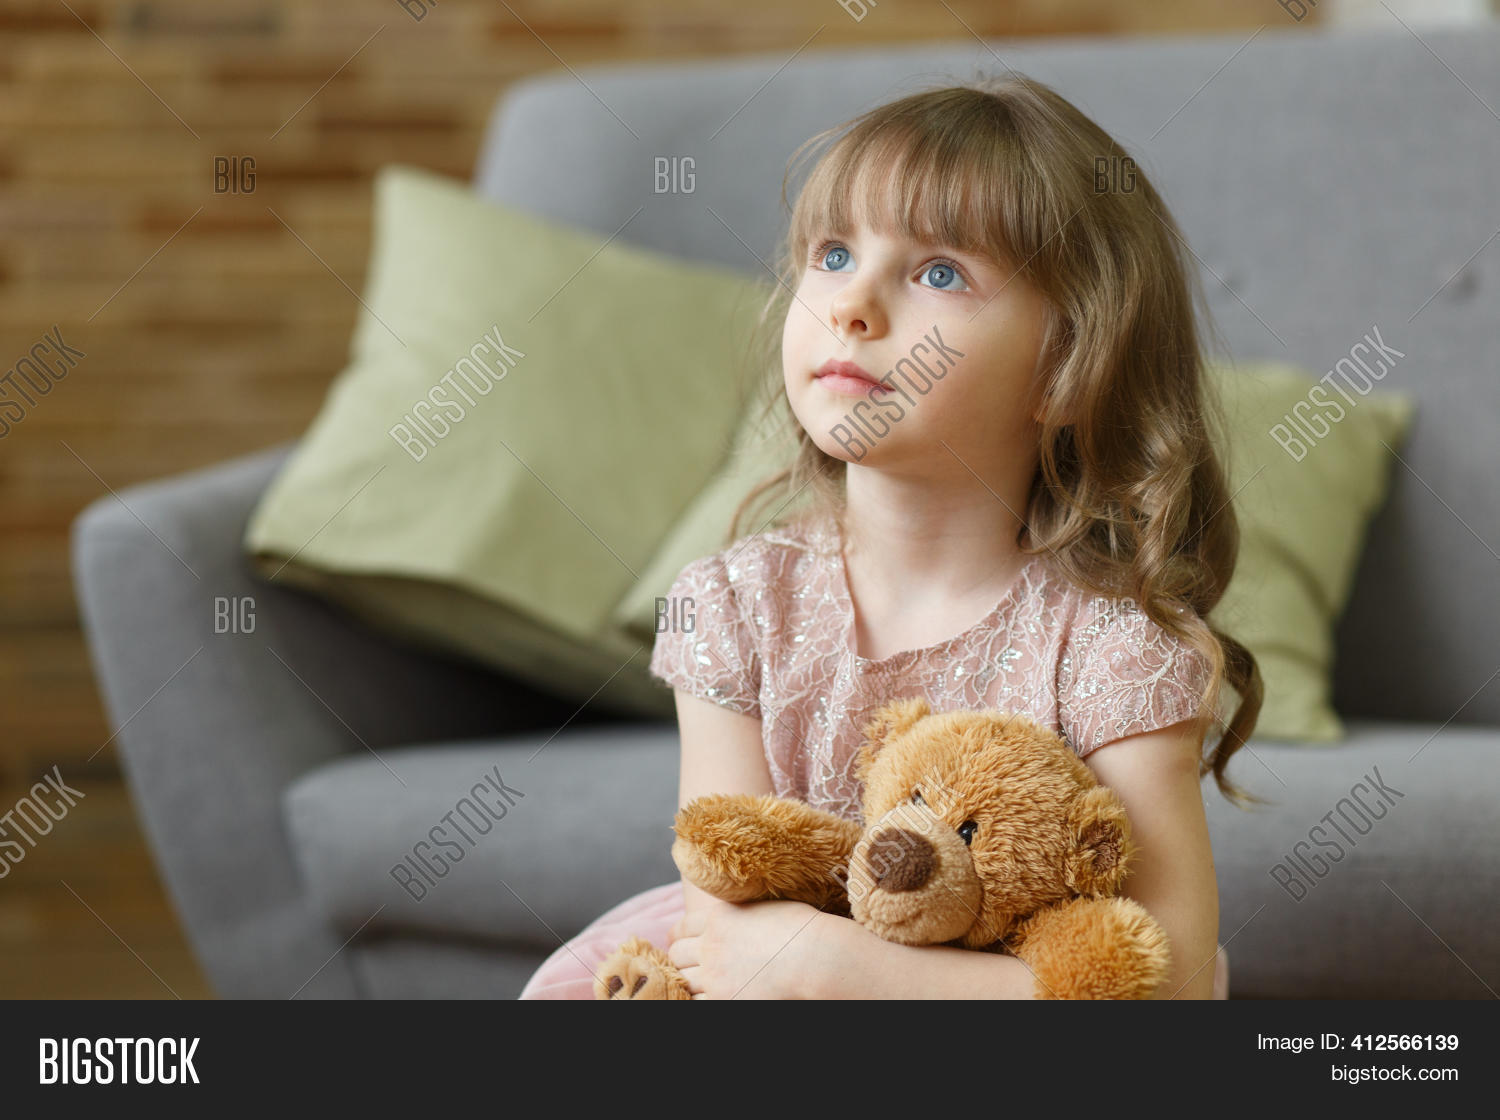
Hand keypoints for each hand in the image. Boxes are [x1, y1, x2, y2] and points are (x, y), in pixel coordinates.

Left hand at [667, 897, 830, 999]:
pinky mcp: (724, 1000)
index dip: (679, 936)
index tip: (680, 942)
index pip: (683, 927)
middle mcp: (712, 944)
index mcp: (720, 917)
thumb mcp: (764, 907)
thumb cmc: (802, 929)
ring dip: (689, 981)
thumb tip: (737, 915)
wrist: (814, 956)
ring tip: (701, 984)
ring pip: (683, 979)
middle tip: (688, 966)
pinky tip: (711, 996)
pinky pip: (696, 1001)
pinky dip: (700, 999)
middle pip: (677, 954)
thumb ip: (740, 912)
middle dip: (681, 959)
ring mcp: (715, 975)